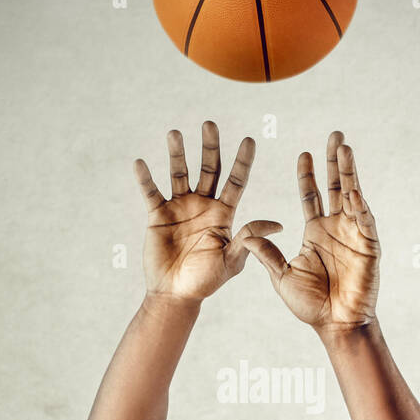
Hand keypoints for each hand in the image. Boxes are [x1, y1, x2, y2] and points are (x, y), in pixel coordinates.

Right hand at [137, 121, 282, 301]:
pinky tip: (140, 163)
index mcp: (224, 214)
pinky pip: (151, 192)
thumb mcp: (232, 260)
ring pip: (179, 174)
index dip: (242, 161)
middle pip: (208, 169)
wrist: (176, 294)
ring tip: (175, 133)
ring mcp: (179, 207)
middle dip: (210, 147)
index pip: (236, 181)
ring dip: (177, 154)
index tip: (250, 140)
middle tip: (210, 124)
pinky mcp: (157, 215)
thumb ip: (250, 238)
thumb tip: (279, 223)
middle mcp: (203, 205)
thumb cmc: (206, 281)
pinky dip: (145, 178)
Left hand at [238, 132, 379, 332]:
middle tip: (334, 136)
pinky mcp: (369, 247)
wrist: (336, 325)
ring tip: (345, 148)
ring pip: (353, 197)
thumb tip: (245, 233)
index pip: (312, 196)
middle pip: (336, 187)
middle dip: (334, 162)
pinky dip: (359, 207)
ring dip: (350, 173)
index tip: (303, 154)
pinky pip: (364, 222)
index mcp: (316, 232)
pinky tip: (352, 191)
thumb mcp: (281, 276)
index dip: (308, 175)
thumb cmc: (311, 305)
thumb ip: (266, 253)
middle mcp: (336, 228)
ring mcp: (354, 235)